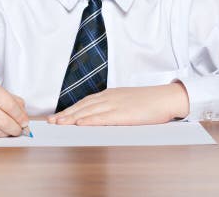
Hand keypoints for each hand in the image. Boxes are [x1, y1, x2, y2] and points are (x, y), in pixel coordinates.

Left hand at [46, 83, 189, 125]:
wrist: (167, 98)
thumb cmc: (149, 101)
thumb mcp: (126, 100)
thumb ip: (112, 106)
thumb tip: (99, 115)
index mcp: (109, 95)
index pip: (84, 103)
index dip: (69, 110)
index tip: (57, 117)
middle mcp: (109, 98)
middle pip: (82, 106)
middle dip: (65, 114)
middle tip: (51, 122)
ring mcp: (115, 105)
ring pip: (89, 111)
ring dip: (72, 118)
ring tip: (59, 123)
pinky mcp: (124, 114)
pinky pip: (103, 117)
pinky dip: (90, 120)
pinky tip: (80, 124)